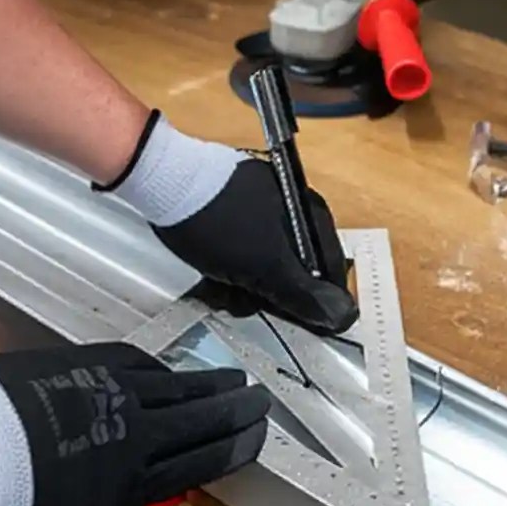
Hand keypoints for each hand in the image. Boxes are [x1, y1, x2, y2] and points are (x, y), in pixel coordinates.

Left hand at [0, 343, 269, 505]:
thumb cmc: (4, 501)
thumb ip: (114, 497)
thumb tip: (135, 486)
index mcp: (131, 481)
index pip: (199, 461)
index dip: (232, 448)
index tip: (254, 437)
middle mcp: (131, 436)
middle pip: (198, 420)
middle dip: (235, 410)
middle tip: (259, 401)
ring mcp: (109, 396)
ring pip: (173, 387)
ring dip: (208, 384)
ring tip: (232, 379)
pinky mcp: (83, 366)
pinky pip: (134, 363)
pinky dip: (159, 369)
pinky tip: (170, 370)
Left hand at [98, 110, 358, 334]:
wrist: (163, 180)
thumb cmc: (220, 221)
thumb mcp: (265, 266)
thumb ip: (303, 294)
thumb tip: (343, 316)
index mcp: (310, 215)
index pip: (332, 270)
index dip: (321, 303)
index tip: (305, 325)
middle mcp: (292, 208)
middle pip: (299, 269)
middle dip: (275, 295)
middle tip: (252, 304)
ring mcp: (262, 207)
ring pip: (268, 264)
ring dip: (249, 287)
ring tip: (225, 291)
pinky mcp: (234, 209)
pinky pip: (244, 251)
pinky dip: (232, 269)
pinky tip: (214, 277)